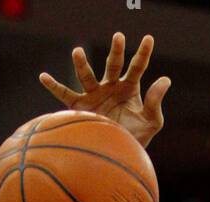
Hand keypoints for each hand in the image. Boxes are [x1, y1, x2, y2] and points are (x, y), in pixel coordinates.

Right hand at [39, 32, 169, 149]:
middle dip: (116, 51)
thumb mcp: (152, 122)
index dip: (143, 53)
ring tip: (76, 52)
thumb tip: (166, 79)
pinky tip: (43, 76)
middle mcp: (111, 86)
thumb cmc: (136, 139)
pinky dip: (53, 86)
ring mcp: (94, 94)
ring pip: (87, 76)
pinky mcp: (80, 106)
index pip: (138, 67)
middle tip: (119, 37)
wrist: (117, 157)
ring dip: (82, 64)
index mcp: (129, 87)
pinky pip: (65, 94)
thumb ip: (156, 101)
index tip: (149, 39)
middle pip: (113, 65)